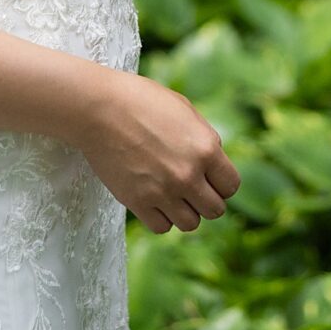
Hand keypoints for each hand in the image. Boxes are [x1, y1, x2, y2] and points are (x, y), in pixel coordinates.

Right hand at [74, 73, 239, 233]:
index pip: (231, 186)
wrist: (99, 108)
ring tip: (171, 194)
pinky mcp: (138, 202)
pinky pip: (162, 227)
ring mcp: (163, 192)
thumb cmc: (142, 102)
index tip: (208, 178)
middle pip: (215, 210)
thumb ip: (205, 139)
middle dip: (205, 199)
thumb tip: (214, 163)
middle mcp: (188, 175)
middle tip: (190, 187)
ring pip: (190, 224)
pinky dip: (160, 217)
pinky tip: (153, 199)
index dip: (221, 183)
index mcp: (205, 149)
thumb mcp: (185, 111)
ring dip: (184, 211)